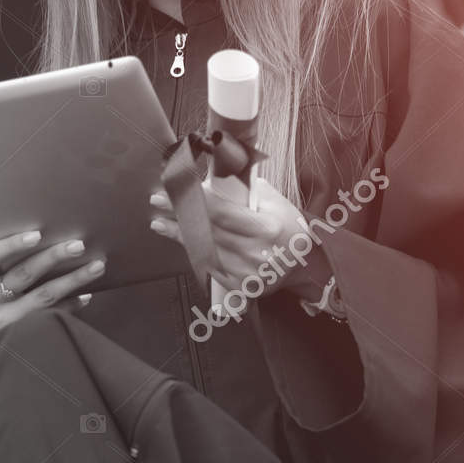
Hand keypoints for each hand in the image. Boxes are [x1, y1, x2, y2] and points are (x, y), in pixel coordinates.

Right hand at [0, 231, 103, 334]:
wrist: (3, 334)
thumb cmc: (4, 291)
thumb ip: (14, 259)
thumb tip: (56, 232)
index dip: (12, 245)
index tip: (38, 234)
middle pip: (24, 274)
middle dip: (54, 257)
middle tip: (79, 245)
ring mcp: (3, 321)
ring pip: (44, 296)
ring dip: (73, 279)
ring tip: (97, 266)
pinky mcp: (22, 335)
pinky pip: (53, 315)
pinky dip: (72, 303)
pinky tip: (86, 295)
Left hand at [149, 176, 312, 297]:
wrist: (304, 264)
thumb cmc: (290, 230)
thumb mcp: (278, 204)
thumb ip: (250, 190)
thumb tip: (220, 176)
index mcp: (266, 228)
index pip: (221, 212)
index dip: (195, 200)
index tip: (176, 190)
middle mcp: (255, 253)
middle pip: (208, 230)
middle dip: (180, 215)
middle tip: (159, 202)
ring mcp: (246, 273)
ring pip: (204, 249)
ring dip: (180, 235)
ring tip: (161, 222)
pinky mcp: (239, 286)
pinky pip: (209, 267)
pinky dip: (194, 252)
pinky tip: (182, 241)